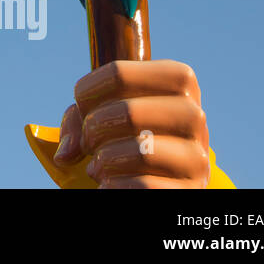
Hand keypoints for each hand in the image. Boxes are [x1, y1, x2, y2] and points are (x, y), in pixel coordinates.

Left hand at [52, 60, 210, 187]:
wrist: (157, 178)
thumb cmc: (125, 135)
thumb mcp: (104, 114)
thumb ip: (80, 118)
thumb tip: (66, 153)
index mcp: (178, 80)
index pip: (119, 74)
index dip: (87, 93)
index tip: (84, 109)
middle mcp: (194, 115)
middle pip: (128, 112)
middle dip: (94, 130)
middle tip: (89, 143)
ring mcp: (197, 156)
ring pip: (139, 151)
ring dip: (104, 161)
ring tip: (100, 165)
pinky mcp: (189, 190)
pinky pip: (143, 186)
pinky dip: (114, 185)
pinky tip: (111, 183)